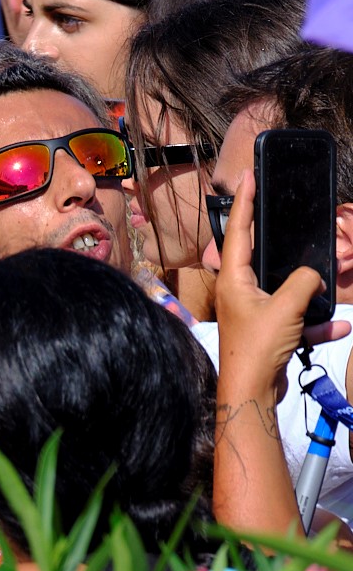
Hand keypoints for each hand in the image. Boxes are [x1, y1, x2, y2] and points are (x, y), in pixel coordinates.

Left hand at [214, 169, 349, 398]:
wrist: (251, 393)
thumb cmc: (256, 348)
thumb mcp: (285, 307)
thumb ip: (303, 281)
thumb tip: (313, 274)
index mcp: (233, 280)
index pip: (240, 232)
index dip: (246, 203)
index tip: (250, 176)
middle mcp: (240, 292)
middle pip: (267, 259)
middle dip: (289, 248)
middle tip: (299, 224)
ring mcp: (254, 312)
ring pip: (289, 291)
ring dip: (311, 294)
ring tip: (330, 286)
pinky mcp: (269, 332)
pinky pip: (298, 321)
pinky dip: (317, 326)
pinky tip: (337, 328)